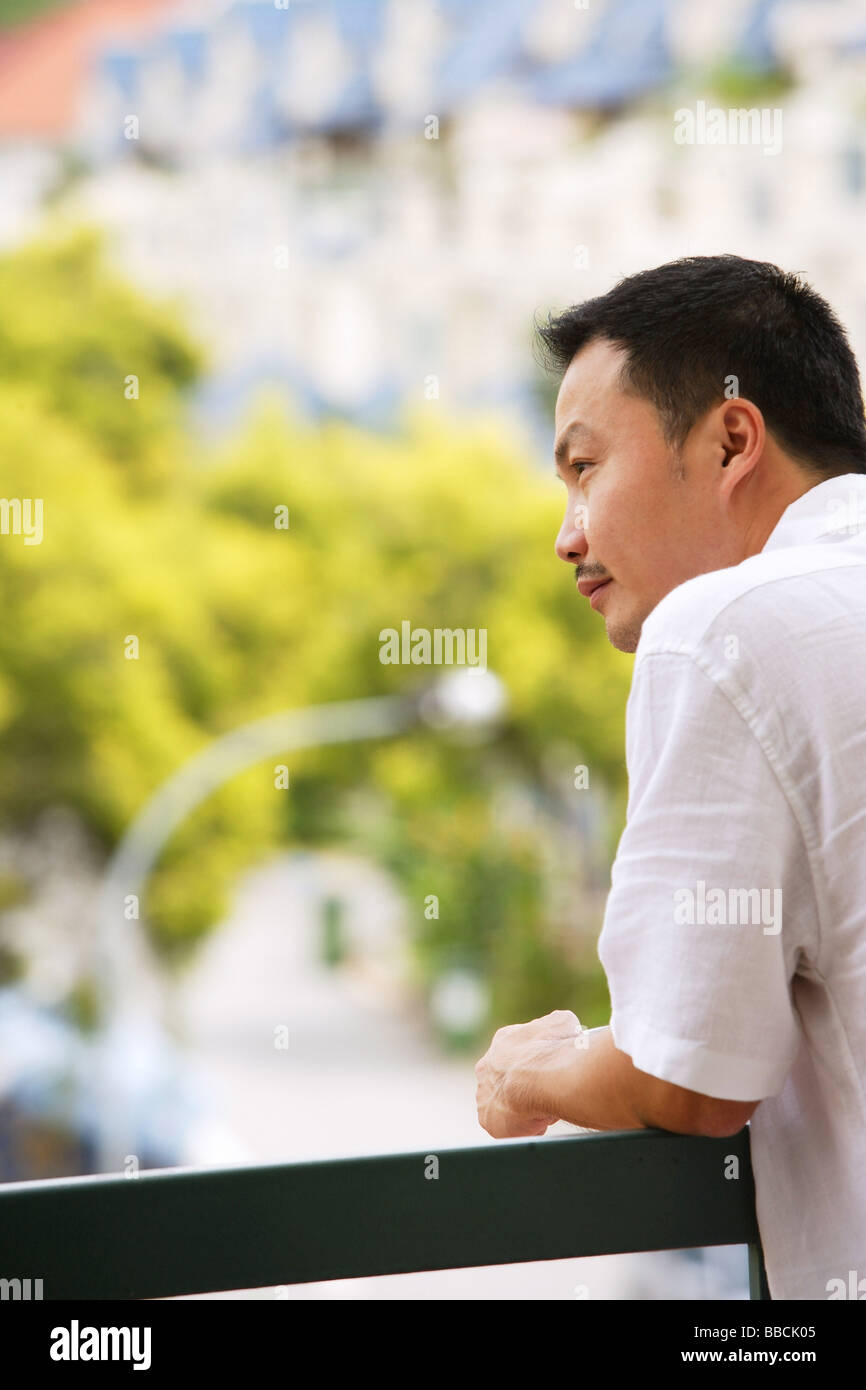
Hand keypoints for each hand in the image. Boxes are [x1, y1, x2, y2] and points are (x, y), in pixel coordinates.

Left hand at [474, 1009, 583, 1137]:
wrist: (540, 1076)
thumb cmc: (554, 1050)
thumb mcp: (562, 1024)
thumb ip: (560, 1026)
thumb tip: (568, 1028)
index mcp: (503, 1042)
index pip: (517, 1056)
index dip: (536, 1067)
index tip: (550, 1074)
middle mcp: (487, 1067)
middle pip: (507, 1081)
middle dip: (526, 1089)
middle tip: (547, 1095)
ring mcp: (484, 1093)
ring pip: (506, 1104)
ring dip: (524, 1109)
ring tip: (546, 1110)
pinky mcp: (487, 1118)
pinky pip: (506, 1126)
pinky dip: (524, 1128)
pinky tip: (539, 1122)